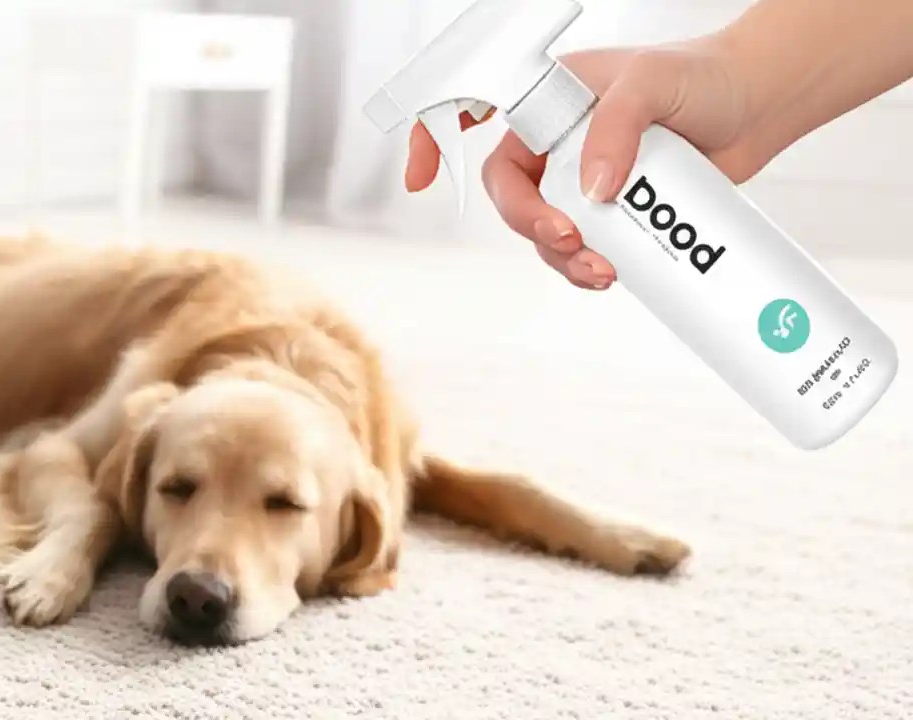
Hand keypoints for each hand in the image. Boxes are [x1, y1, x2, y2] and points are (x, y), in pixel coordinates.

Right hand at [405, 40, 766, 289]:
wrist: (759, 106)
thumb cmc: (702, 77)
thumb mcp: (652, 85)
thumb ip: (615, 129)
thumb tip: (592, 192)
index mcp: (549, 99)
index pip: (471, 112)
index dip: (432, 142)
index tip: (419, 180)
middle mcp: (557, 141)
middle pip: (510, 194)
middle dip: (530, 224)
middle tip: (568, 239)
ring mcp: (582, 180)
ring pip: (544, 231)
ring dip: (562, 257)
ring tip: (603, 270)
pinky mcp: (614, 214)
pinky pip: (582, 249)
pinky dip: (588, 268)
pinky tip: (612, 273)